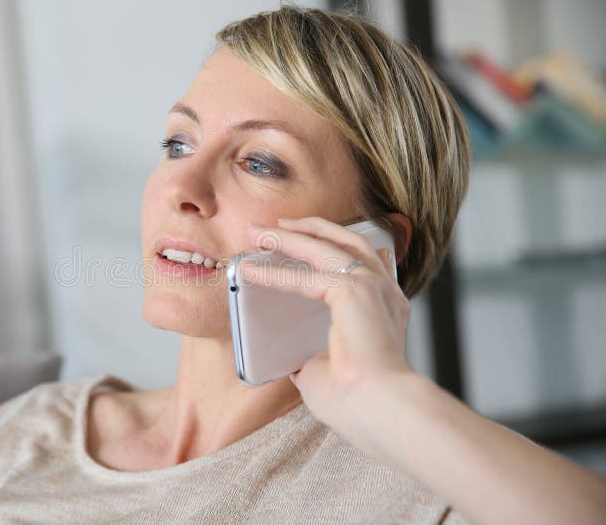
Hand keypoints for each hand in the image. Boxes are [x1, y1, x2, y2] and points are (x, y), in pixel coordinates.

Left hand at [243, 216, 414, 445]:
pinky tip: (250, 270)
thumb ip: (312, 354)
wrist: (377, 410)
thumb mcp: (326, 370)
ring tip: (260, 232)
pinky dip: (276, 272)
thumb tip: (293, 356)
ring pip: (329, 245)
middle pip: (346, 242)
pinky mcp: (355, 290)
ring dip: (292, 236)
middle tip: (277, 225)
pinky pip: (307, 274)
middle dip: (309, 229)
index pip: (360, 265)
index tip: (305, 240)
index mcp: (385, 310)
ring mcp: (374, 287)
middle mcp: (385, 293)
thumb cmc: (357, 403)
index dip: (330, 249)